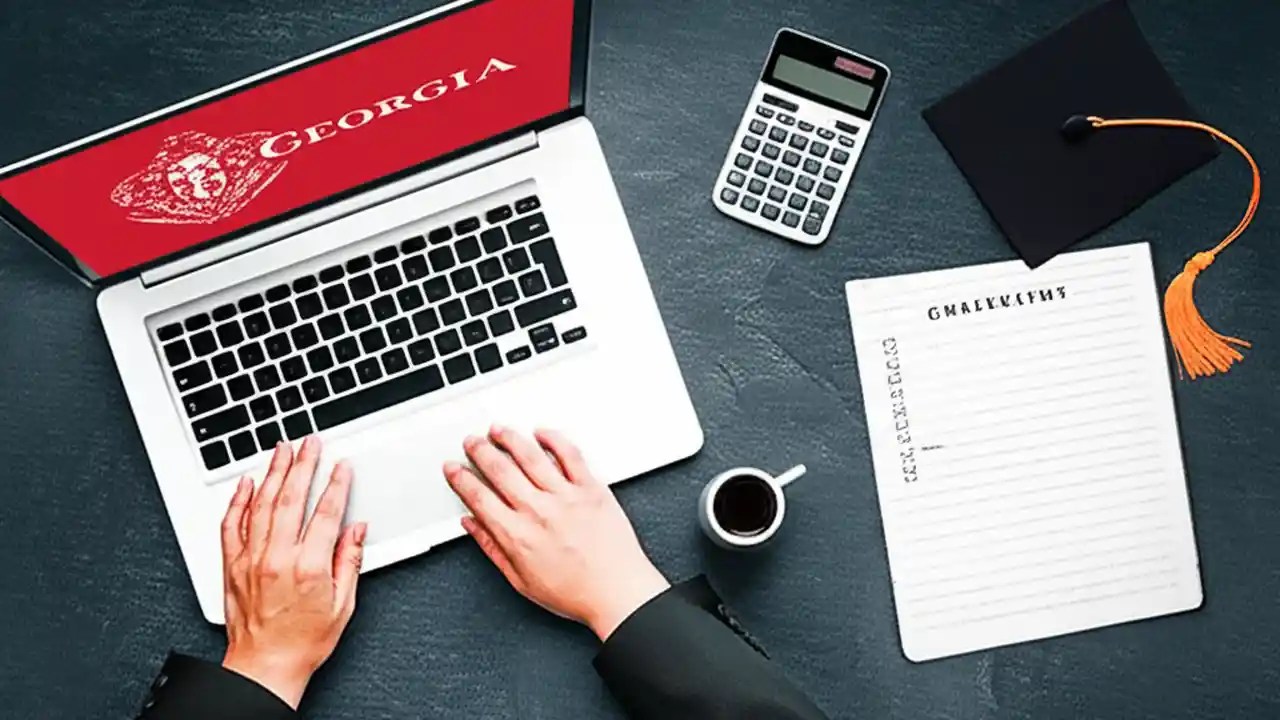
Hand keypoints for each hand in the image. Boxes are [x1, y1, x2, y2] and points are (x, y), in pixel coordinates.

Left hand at [220, 437, 366, 708]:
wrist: (264, 667)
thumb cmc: (303, 642)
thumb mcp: (342, 605)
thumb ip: (349, 562)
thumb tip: (356, 530)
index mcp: (308, 567)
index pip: (326, 513)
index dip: (336, 485)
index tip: (342, 467)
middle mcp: (277, 559)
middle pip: (291, 499)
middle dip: (303, 465)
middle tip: (310, 443)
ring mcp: (251, 560)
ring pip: (261, 504)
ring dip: (273, 472)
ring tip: (282, 450)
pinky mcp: (232, 565)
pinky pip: (232, 524)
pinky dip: (238, 500)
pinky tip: (245, 483)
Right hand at [444, 427, 670, 640]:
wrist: (617, 593)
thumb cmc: (575, 591)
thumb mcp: (521, 580)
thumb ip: (492, 548)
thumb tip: (471, 524)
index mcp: (517, 535)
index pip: (478, 496)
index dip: (460, 478)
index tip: (453, 468)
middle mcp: (538, 511)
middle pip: (499, 469)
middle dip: (479, 451)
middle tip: (472, 442)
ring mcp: (566, 496)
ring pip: (530, 455)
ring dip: (509, 438)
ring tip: (498, 430)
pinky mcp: (591, 488)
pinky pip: (570, 454)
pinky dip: (553, 439)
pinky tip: (542, 434)